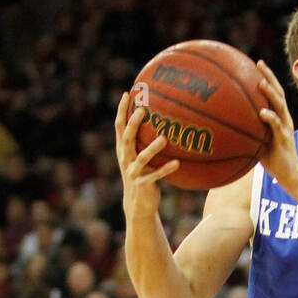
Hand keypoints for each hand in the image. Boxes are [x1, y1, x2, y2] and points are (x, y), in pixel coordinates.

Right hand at [115, 92, 180, 217]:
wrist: (138, 204)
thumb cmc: (142, 175)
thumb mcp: (139, 157)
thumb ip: (142, 141)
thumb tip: (158, 119)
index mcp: (123, 150)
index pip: (119, 127)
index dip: (121, 111)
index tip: (127, 93)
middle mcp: (125, 159)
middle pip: (127, 138)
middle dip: (133, 124)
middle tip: (142, 109)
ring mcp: (133, 173)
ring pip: (142, 158)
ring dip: (153, 148)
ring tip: (164, 138)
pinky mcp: (143, 185)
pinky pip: (155, 176)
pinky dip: (166, 169)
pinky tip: (177, 163)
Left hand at [257, 61, 297, 196]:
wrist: (289, 175)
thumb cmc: (272, 158)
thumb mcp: (258, 140)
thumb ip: (249, 129)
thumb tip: (228, 124)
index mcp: (279, 116)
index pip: (274, 92)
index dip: (267, 76)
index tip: (256, 63)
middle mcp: (284, 118)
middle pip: (278, 92)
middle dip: (269, 76)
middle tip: (259, 64)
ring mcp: (285, 127)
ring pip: (279, 106)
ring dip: (271, 93)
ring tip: (261, 83)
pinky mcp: (284, 139)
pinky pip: (277, 126)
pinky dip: (270, 118)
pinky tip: (262, 112)